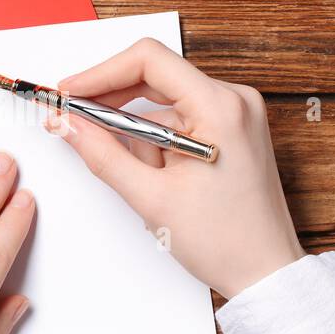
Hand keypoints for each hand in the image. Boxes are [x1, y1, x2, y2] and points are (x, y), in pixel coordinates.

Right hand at [49, 38, 302, 299]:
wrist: (266, 273)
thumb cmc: (226, 241)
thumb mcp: (151, 198)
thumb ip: (102, 154)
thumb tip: (68, 123)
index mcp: (220, 107)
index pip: (149, 60)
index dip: (101, 73)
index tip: (70, 93)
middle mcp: (233, 101)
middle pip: (155, 78)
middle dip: (114, 106)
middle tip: (77, 126)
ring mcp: (235, 115)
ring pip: (163, 107)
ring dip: (140, 140)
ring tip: (150, 186)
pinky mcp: (231, 131)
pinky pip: (179, 122)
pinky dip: (157, 147)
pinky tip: (163, 184)